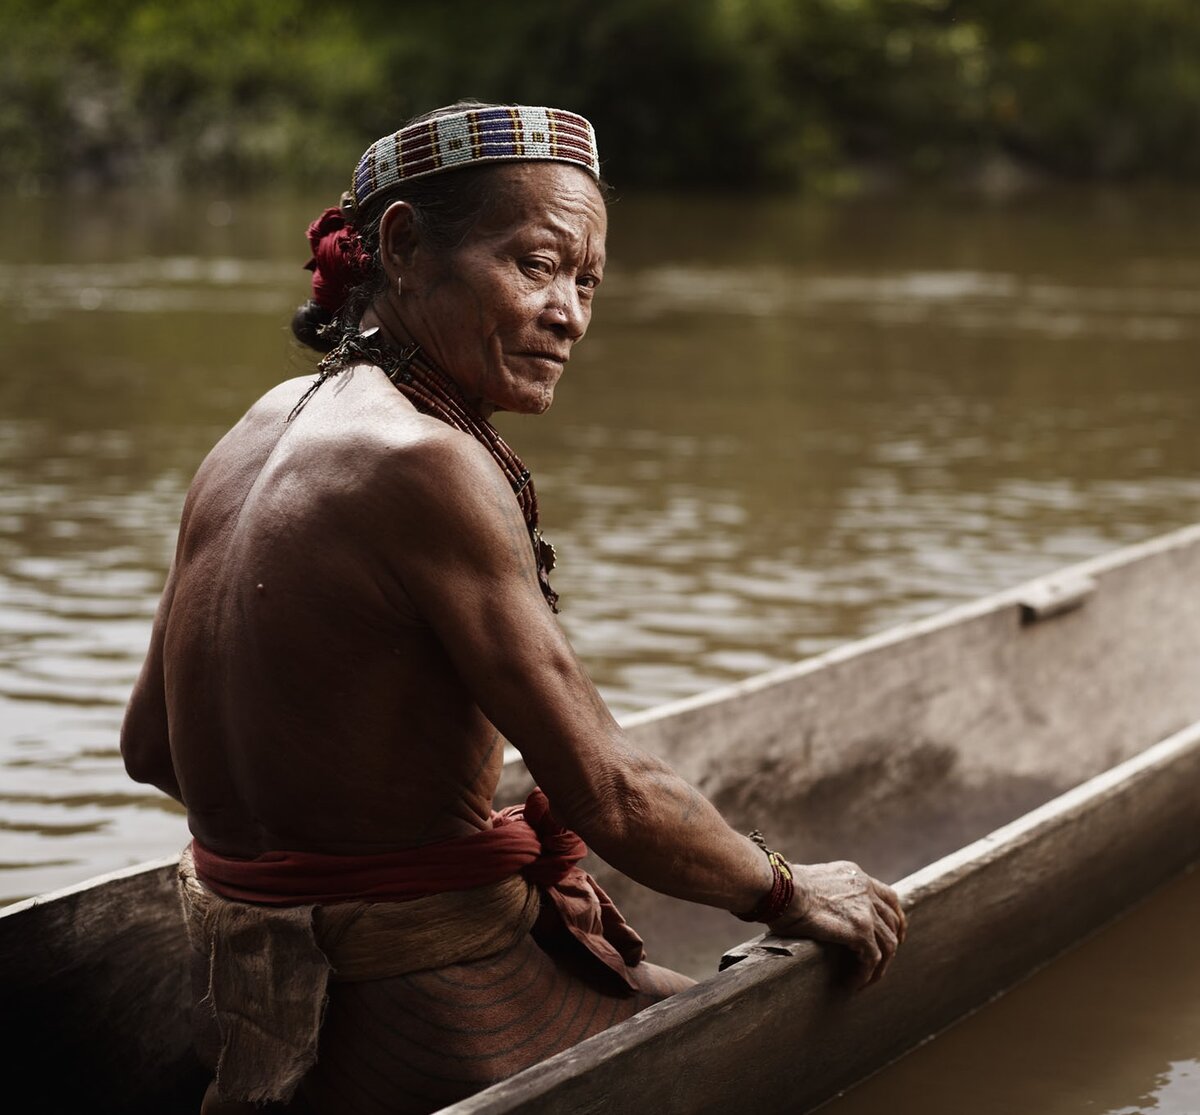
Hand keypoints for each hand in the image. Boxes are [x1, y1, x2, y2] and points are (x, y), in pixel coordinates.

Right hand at [767, 860, 905, 988]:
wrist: (779, 888)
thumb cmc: (782, 888)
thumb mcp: (813, 883)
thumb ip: (828, 895)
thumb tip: (820, 913)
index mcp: (854, 875)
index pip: (887, 896)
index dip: (894, 918)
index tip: (894, 933)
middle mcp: (865, 889)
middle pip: (893, 920)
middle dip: (893, 942)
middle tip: (883, 962)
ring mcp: (866, 909)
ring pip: (888, 944)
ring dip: (878, 966)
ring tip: (864, 980)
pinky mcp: (860, 930)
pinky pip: (872, 960)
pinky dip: (865, 975)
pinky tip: (852, 983)